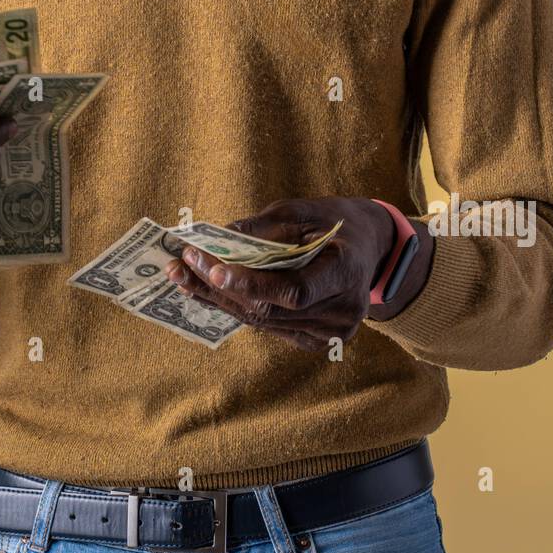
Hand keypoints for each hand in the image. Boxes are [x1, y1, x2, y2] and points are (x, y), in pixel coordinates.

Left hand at [165, 197, 397, 352]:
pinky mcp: (319, 341)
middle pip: (271, 310)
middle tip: (181, 266)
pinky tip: (208, 292)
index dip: (251, 284)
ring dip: (219, 300)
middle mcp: (342, 312)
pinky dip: (238, 308)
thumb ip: (263, 227)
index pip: (293, 290)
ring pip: (264, 323)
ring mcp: (332, 333)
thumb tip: (216, 237)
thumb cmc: (336, 222)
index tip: (212, 268)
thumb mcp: (304, 211)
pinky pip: (270, 327)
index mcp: (346, 273)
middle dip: (220, 288)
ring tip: (183, 277)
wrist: (371, 249)